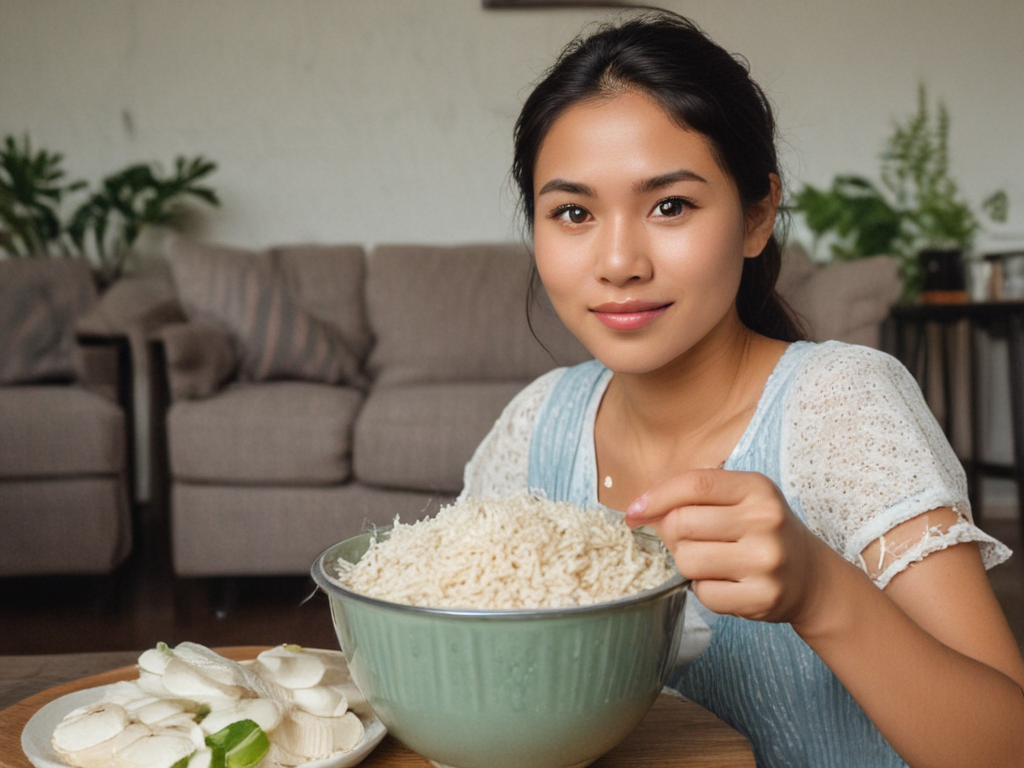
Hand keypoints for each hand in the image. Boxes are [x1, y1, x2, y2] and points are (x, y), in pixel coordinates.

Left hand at [626, 468, 829, 624]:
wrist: (811, 577)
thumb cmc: (762, 531)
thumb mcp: (741, 498)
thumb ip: (695, 496)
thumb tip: (639, 510)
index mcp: (757, 488)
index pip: (694, 484)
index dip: (656, 496)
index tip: (635, 511)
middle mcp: (765, 521)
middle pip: (682, 523)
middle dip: (671, 533)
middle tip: (686, 540)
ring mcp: (765, 561)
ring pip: (687, 560)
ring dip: (686, 562)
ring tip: (709, 561)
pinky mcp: (762, 597)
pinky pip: (703, 593)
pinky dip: (703, 589)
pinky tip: (724, 582)